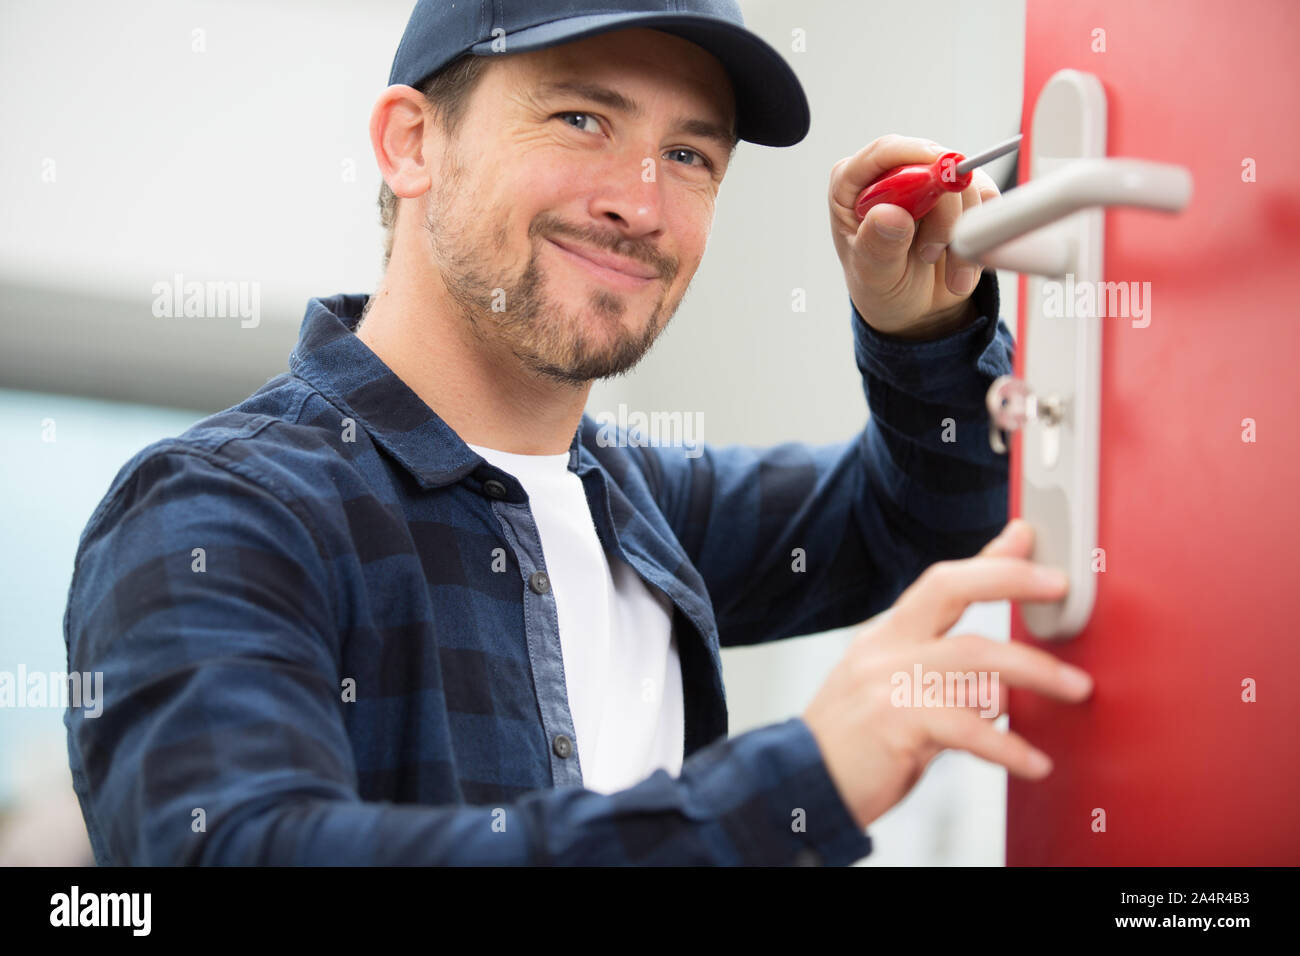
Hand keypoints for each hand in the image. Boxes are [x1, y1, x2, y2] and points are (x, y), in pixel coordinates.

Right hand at [801, 519, 1092, 829]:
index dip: (989, 559)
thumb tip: (992, 658)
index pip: (942, 581)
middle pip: (952, 591)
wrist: (803, 786)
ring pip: (976, 660)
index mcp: (886, 636)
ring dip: (1036, 673)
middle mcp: (886, 649)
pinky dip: (1009, 745)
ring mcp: (888, 683)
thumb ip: (938, 667)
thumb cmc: (856, 744)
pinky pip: (969, 727)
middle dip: (1011, 580)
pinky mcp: (896, 725)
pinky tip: (1034, 761)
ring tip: (1075, 688)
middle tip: (1060, 588)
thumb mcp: (891, 690)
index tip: (1028, 537)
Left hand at [828, 134, 1002, 340]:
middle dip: (942, 211)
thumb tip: (889, 213)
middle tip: (930, 254)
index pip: (884, 152)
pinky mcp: (961, 194)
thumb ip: (879, 245)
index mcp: (853, 184)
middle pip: (932, 163)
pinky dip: (980, 234)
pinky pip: (986, 198)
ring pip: (965, 182)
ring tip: (943, 267)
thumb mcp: (873, 275)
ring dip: (961, 231)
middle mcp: (892, 173)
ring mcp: (929, 180)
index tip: (938, 180)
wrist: (914, 308)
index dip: (914, 157)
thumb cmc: (882, 285)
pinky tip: (961, 263)